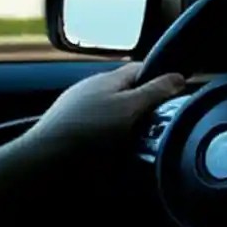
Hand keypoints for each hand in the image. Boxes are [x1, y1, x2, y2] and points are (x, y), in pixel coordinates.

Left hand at [28, 62, 185, 155]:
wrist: (47, 158)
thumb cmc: (90, 128)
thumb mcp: (130, 107)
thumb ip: (155, 91)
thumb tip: (179, 76)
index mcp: (108, 79)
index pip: (141, 68)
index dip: (161, 77)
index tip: (177, 95)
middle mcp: (93, 89)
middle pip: (128, 90)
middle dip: (146, 103)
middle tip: (164, 122)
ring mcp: (80, 108)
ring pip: (115, 109)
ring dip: (130, 121)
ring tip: (145, 139)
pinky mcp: (73, 129)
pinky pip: (102, 125)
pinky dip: (114, 134)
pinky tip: (120, 148)